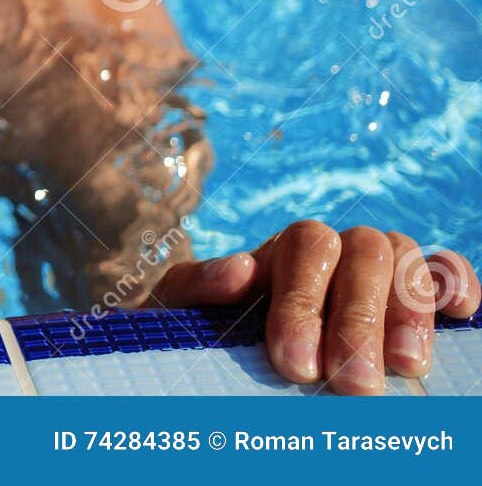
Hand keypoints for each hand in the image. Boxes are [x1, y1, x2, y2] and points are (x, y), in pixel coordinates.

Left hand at [150, 221, 479, 394]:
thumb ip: (195, 286)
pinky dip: (454, 282)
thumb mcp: (178, 309)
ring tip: (406, 368)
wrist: (212, 357)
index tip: (296, 365)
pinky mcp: (410, 298)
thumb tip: (240, 270)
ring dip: (409, 311)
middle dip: (358, 321)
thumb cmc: (201, 333)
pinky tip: (458, 312)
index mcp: (279, 250)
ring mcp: (374, 270)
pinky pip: (441, 271)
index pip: (304, 248)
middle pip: (361, 254)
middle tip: (354, 384)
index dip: (303, 302)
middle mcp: (333, 250)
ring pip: (403, 259)